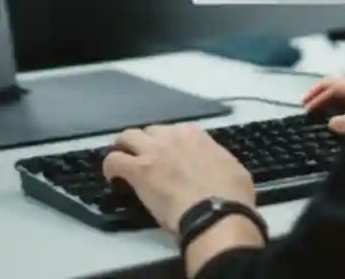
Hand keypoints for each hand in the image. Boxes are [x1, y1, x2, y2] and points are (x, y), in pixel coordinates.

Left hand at [103, 124, 255, 235]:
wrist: (216, 213)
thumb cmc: (230, 196)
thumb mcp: (233, 169)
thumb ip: (218, 161)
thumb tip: (217, 167)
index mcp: (196, 136)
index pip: (175, 131)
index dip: (170, 144)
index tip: (170, 156)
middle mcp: (173, 137)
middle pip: (150, 131)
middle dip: (146, 143)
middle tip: (144, 159)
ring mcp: (154, 152)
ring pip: (127, 137)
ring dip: (124, 148)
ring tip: (123, 162)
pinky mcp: (138, 171)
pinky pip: (114, 160)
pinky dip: (111, 167)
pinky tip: (113, 177)